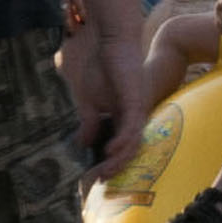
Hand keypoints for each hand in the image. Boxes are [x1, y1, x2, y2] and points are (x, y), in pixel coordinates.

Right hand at [61, 23, 149, 178]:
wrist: (112, 40)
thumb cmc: (101, 67)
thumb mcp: (89, 100)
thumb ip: (89, 121)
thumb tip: (84, 143)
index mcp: (123, 117)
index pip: (120, 147)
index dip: (110, 163)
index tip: (95, 177)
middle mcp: (134, 116)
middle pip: (130, 149)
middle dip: (116, 168)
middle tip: (101, 182)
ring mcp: (137, 108)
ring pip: (133, 142)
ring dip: (119, 159)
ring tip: (106, 172)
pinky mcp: (136, 99)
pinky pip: (132, 126)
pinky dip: (122, 140)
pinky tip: (111, 150)